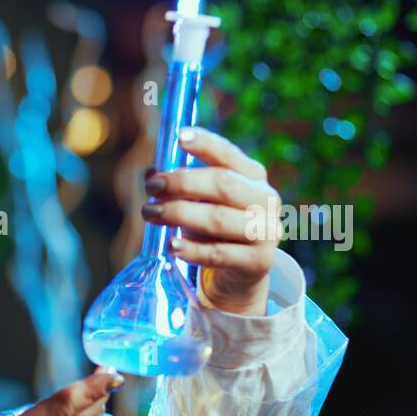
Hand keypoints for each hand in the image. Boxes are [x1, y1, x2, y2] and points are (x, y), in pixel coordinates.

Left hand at [141, 126, 280, 315]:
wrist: (237, 279)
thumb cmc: (213, 234)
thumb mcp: (198, 206)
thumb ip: (180, 188)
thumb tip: (151, 174)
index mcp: (253, 178)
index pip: (229, 156)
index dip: (206, 144)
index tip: (179, 137)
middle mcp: (265, 201)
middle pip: (222, 185)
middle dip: (182, 183)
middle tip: (152, 186)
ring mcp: (266, 232)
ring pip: (218, 219)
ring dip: (179, 214)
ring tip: (150, 213)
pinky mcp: (258, 262)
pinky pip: (219, 254)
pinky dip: (192, 249)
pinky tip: (171, 246)